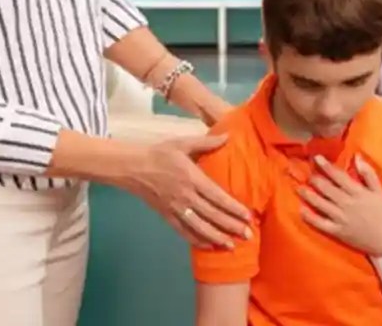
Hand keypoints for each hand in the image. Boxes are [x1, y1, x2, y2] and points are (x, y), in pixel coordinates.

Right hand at [121, 134, 252, 248]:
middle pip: (211, 215)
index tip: (248, 216)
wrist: (133, 168)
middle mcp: (185, 196)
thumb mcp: (183, 143)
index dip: (233, 208)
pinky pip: (183, 232)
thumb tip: (228, 135)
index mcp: (192, 178)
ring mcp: (175, 209)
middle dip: (230, 226)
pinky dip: (197, 240)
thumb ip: (207, 142)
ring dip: (216, 237)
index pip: (217, 196)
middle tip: (248, 235)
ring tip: (232, 245)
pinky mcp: (167, 216)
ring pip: (199, 227)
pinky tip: (209, 246)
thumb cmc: (160, 154)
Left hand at [299, 155, 381, 256]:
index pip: (339, 176)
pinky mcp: (336, 231)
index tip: (317, 158)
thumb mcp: (379, 190)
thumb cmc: (381, 211)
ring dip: (309, 195)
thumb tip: (357, 157)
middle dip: (315, 179)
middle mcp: (347, 203)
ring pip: (321, 204)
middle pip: (327, 189)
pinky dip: (310, 217)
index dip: (326, 166)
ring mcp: (340, 218)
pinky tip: (301, 210)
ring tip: (299, 188)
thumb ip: (368, 173)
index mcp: (357, 192)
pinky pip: (320, 223)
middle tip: (308, 174)